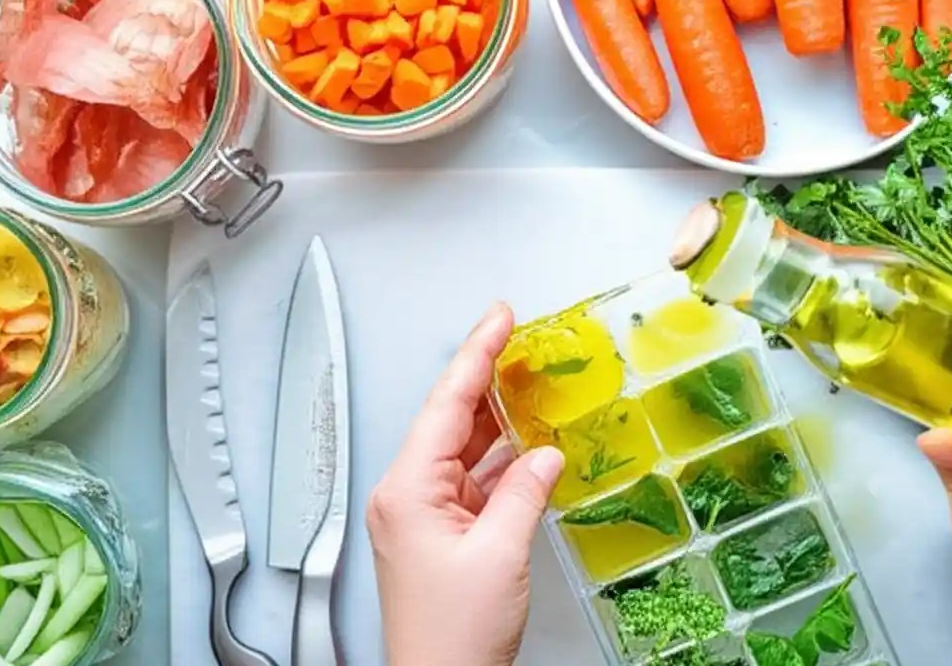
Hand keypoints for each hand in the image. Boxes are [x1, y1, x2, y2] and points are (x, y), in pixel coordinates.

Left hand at [366, 303, 564, 665]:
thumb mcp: (501, 553)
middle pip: (450, 420)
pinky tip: (528, 448)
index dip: (476, 354)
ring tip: (528, 382)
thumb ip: (525, 492)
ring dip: (497, 420)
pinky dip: (501, 462)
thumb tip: (544, 455)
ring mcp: (422, 516)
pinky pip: (471, 481)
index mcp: (408, 490)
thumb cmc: (452, 636)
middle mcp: (407, 496)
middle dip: (485, 378)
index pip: (447, 404)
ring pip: (462, 450)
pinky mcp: (440, 535)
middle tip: (516, 338)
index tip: (498, 318)